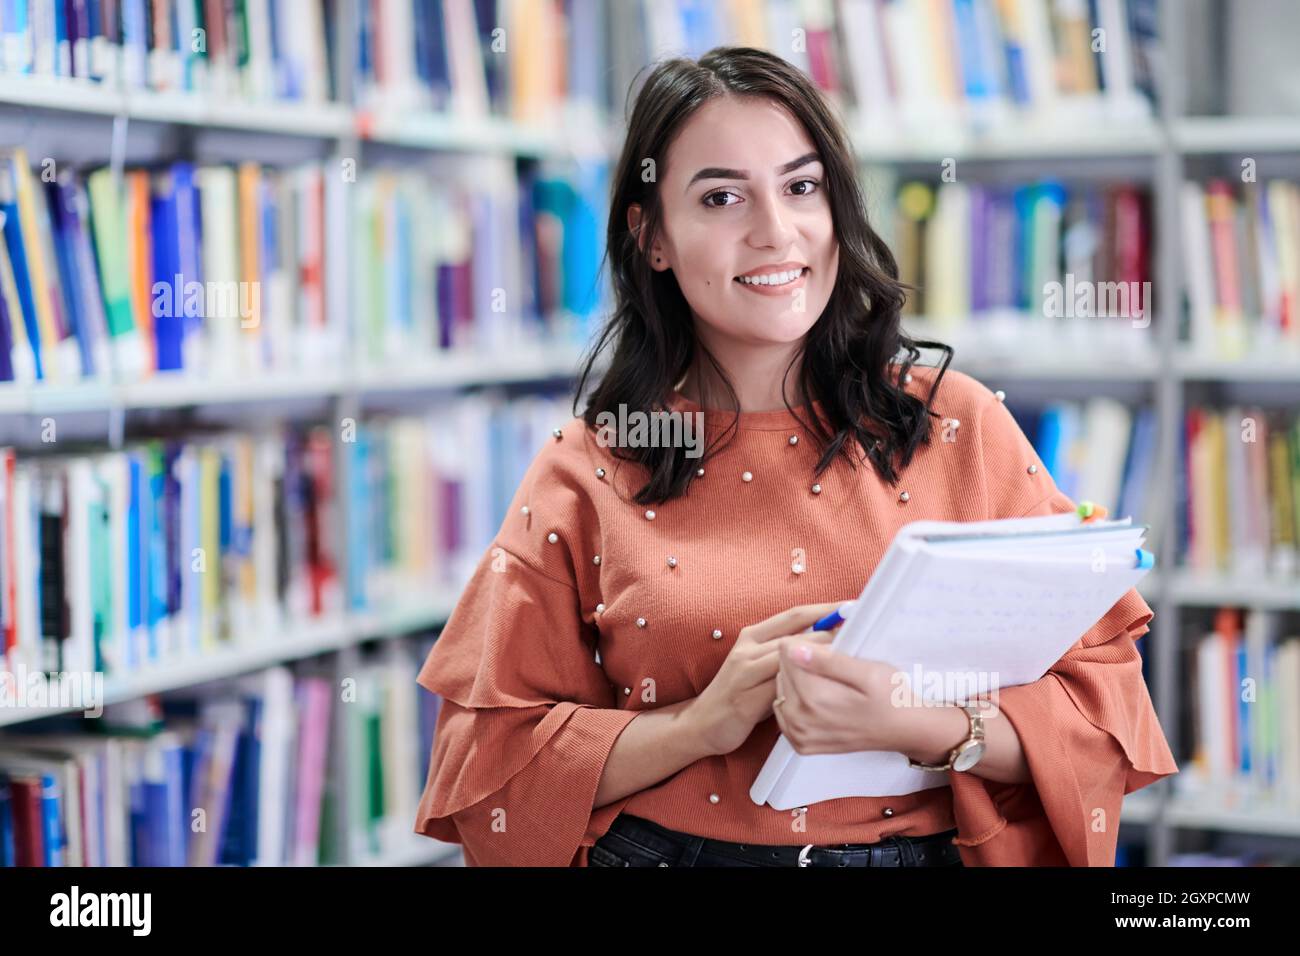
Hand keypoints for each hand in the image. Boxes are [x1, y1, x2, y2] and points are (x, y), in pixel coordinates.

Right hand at [687, 602, 847, 756]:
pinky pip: (781, 687)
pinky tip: (825, 686)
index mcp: (752, 636)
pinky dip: (805, 683)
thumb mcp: (760, 666)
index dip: (825, 609)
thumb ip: (786, 653)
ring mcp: (744, 673)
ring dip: (822, 653)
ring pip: (791, 657)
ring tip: (850, 652)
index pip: (795, 615)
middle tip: (860, 626)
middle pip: (796, 632)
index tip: (851, 606)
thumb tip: (826, 641)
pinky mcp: (746, 699)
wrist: (703, 724)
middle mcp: (748, 649)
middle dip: (830, 628)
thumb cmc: (740, 694)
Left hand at [773, 639, 911, 755]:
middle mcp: (800, 719)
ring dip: (795, 680)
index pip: (787, 654)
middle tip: (832, 665)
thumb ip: (828, 661)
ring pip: (779, 690)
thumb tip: (792, 649)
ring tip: (826, 681)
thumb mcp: (867, 671)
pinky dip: (792, 700)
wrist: (903, 729)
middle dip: (800, 661)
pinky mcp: (801, 744)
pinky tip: (814, 697)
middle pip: (781, 671)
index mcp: (814, 698)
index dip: (807, 644)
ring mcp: (799, 735)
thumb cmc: (890, 697)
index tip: (828, 648)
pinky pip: (782, 712)